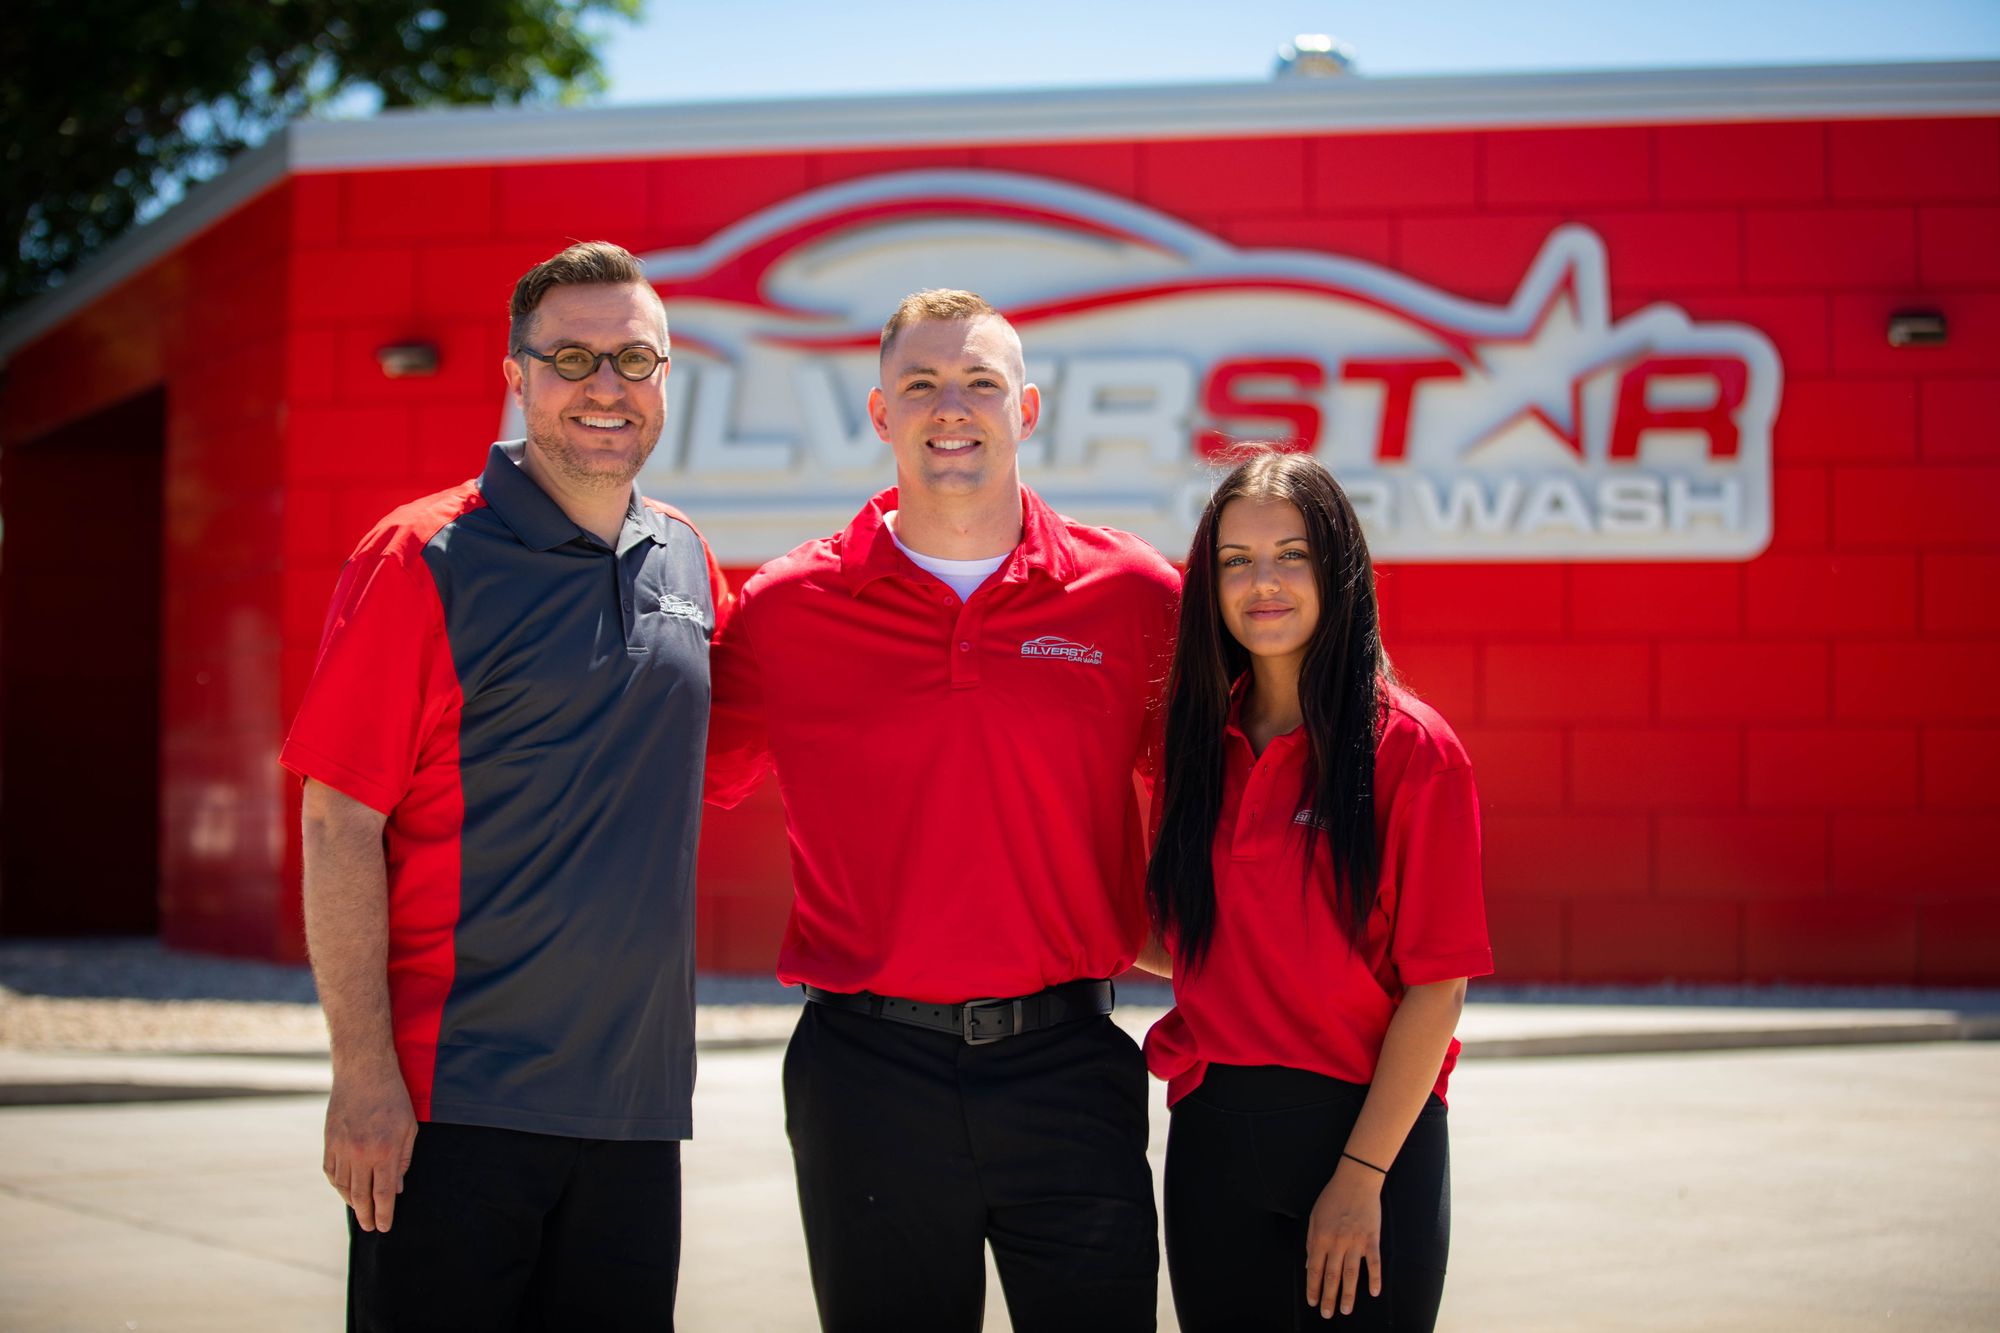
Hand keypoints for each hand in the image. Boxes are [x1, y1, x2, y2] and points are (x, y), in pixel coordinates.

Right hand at [323, 1063, 416, 1231]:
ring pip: (344, 1186)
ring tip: (360, 1211)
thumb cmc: (393, 1099)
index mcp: (385, 1151)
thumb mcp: (409, 1128)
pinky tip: (346, 1191)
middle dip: (367, 1215)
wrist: (364, 1073)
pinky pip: (331, 1172)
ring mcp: (342, 1148)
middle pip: (361, 1195)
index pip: (383, 1194)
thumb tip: (397, 1189)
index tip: (384, 1227)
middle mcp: (361, 1154)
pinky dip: (339, 1185)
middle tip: (371, 1228)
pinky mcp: (329, 1142)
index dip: (384, 1213)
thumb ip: (404, 1160)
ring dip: (352, 1202)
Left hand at [1305, 1158, 1383, 1318]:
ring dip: (1348, 1294)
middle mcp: (1337, 1242)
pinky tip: (1374, 1292)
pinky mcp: (1372, 1239)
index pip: (1314, 1269)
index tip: (1312, 1301)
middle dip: (1328, 1297)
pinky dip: (1375, 1278)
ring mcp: (1355, 1241)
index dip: (1313, 1287)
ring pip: (1351, 1274)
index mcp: (1320, 1237)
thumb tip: (1308, 1264)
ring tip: (1346, 1310)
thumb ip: (1311, 1241)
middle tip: (1327, 1314)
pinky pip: (1374, 1263)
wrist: (1356, 1180)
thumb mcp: (1314, 1216)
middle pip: (1331, 1276)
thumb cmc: (1332, 1197)